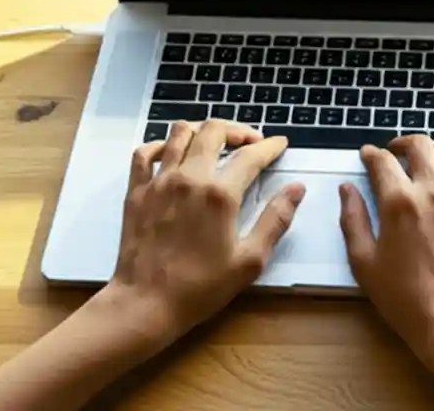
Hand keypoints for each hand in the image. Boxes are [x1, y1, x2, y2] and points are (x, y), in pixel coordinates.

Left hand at [105, 120, 304, 347]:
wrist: (146, 303)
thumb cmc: (201, 287)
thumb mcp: (250, 260)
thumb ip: (275, 220)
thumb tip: (296, 190)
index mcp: (220, 195)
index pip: (251, 156)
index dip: (270, 147)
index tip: (279, 144)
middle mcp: (189, 178)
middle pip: (214, 131)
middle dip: (238, 130)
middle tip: (250, 141)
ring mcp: (159, 181)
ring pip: (180, 132)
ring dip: (202, 130)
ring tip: (215, 140)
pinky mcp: (137, 191)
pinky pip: (145, 152)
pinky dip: (161, 144)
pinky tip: (172, 152)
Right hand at [338, 136, 433, 357]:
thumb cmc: (405, 299)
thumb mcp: (363, 262)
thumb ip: (353, 219)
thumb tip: (347, 189)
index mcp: (398, 203)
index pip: (382, 161)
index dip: (371, 154)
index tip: (368, 155)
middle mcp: (432, 192)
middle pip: (419, 146)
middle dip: (402, 143)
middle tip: (395, 152)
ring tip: (429, 156)